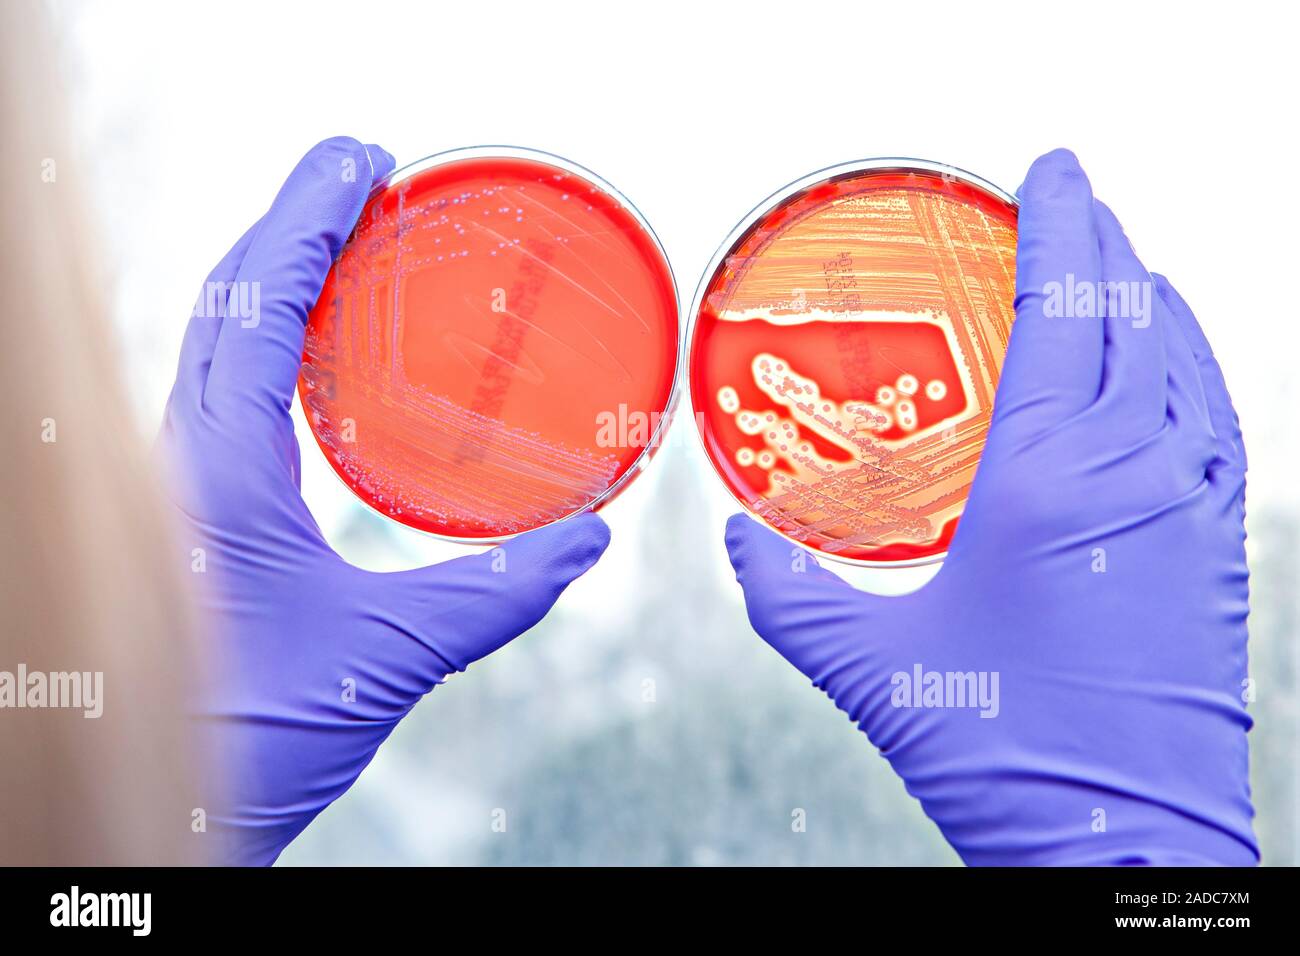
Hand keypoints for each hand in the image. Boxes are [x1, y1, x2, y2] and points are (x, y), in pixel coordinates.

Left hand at [159, 138, 609, 864]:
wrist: (162, 816)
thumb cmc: (245, 738)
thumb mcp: (382, 658)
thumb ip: (492, 597)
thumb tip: (588, 541)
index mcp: (213, 472)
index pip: (255, 308)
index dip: (307, 220)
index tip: (362, 162)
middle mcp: (180, 463)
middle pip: (225, 303)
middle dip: (291, 223)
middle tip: (363, 175)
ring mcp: (179, 487)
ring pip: (216, 345)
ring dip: (277, 276)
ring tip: (345, 237)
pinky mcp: (193, 516)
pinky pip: (227, 395)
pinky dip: (274, 342)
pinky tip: (323, 355)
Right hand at [725, 149, 1255, 865]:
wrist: (1126, 849)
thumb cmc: (1011, 757)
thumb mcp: (872, 670)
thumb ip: (788, 593)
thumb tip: (742, 539)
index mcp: (1051, 481)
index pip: (1065, 309)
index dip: (1062, 221)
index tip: (1053, 168)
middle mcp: (1138, 473)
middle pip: (1134, 314)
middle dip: (1105, 239)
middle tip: (1072, 198)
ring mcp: (1193, 509)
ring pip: (1187, 361)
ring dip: (1152, 297)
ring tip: (1119, 268)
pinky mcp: (1219, 553)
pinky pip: (1220, 422)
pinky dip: (1195, 366)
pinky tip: (1173, 368)